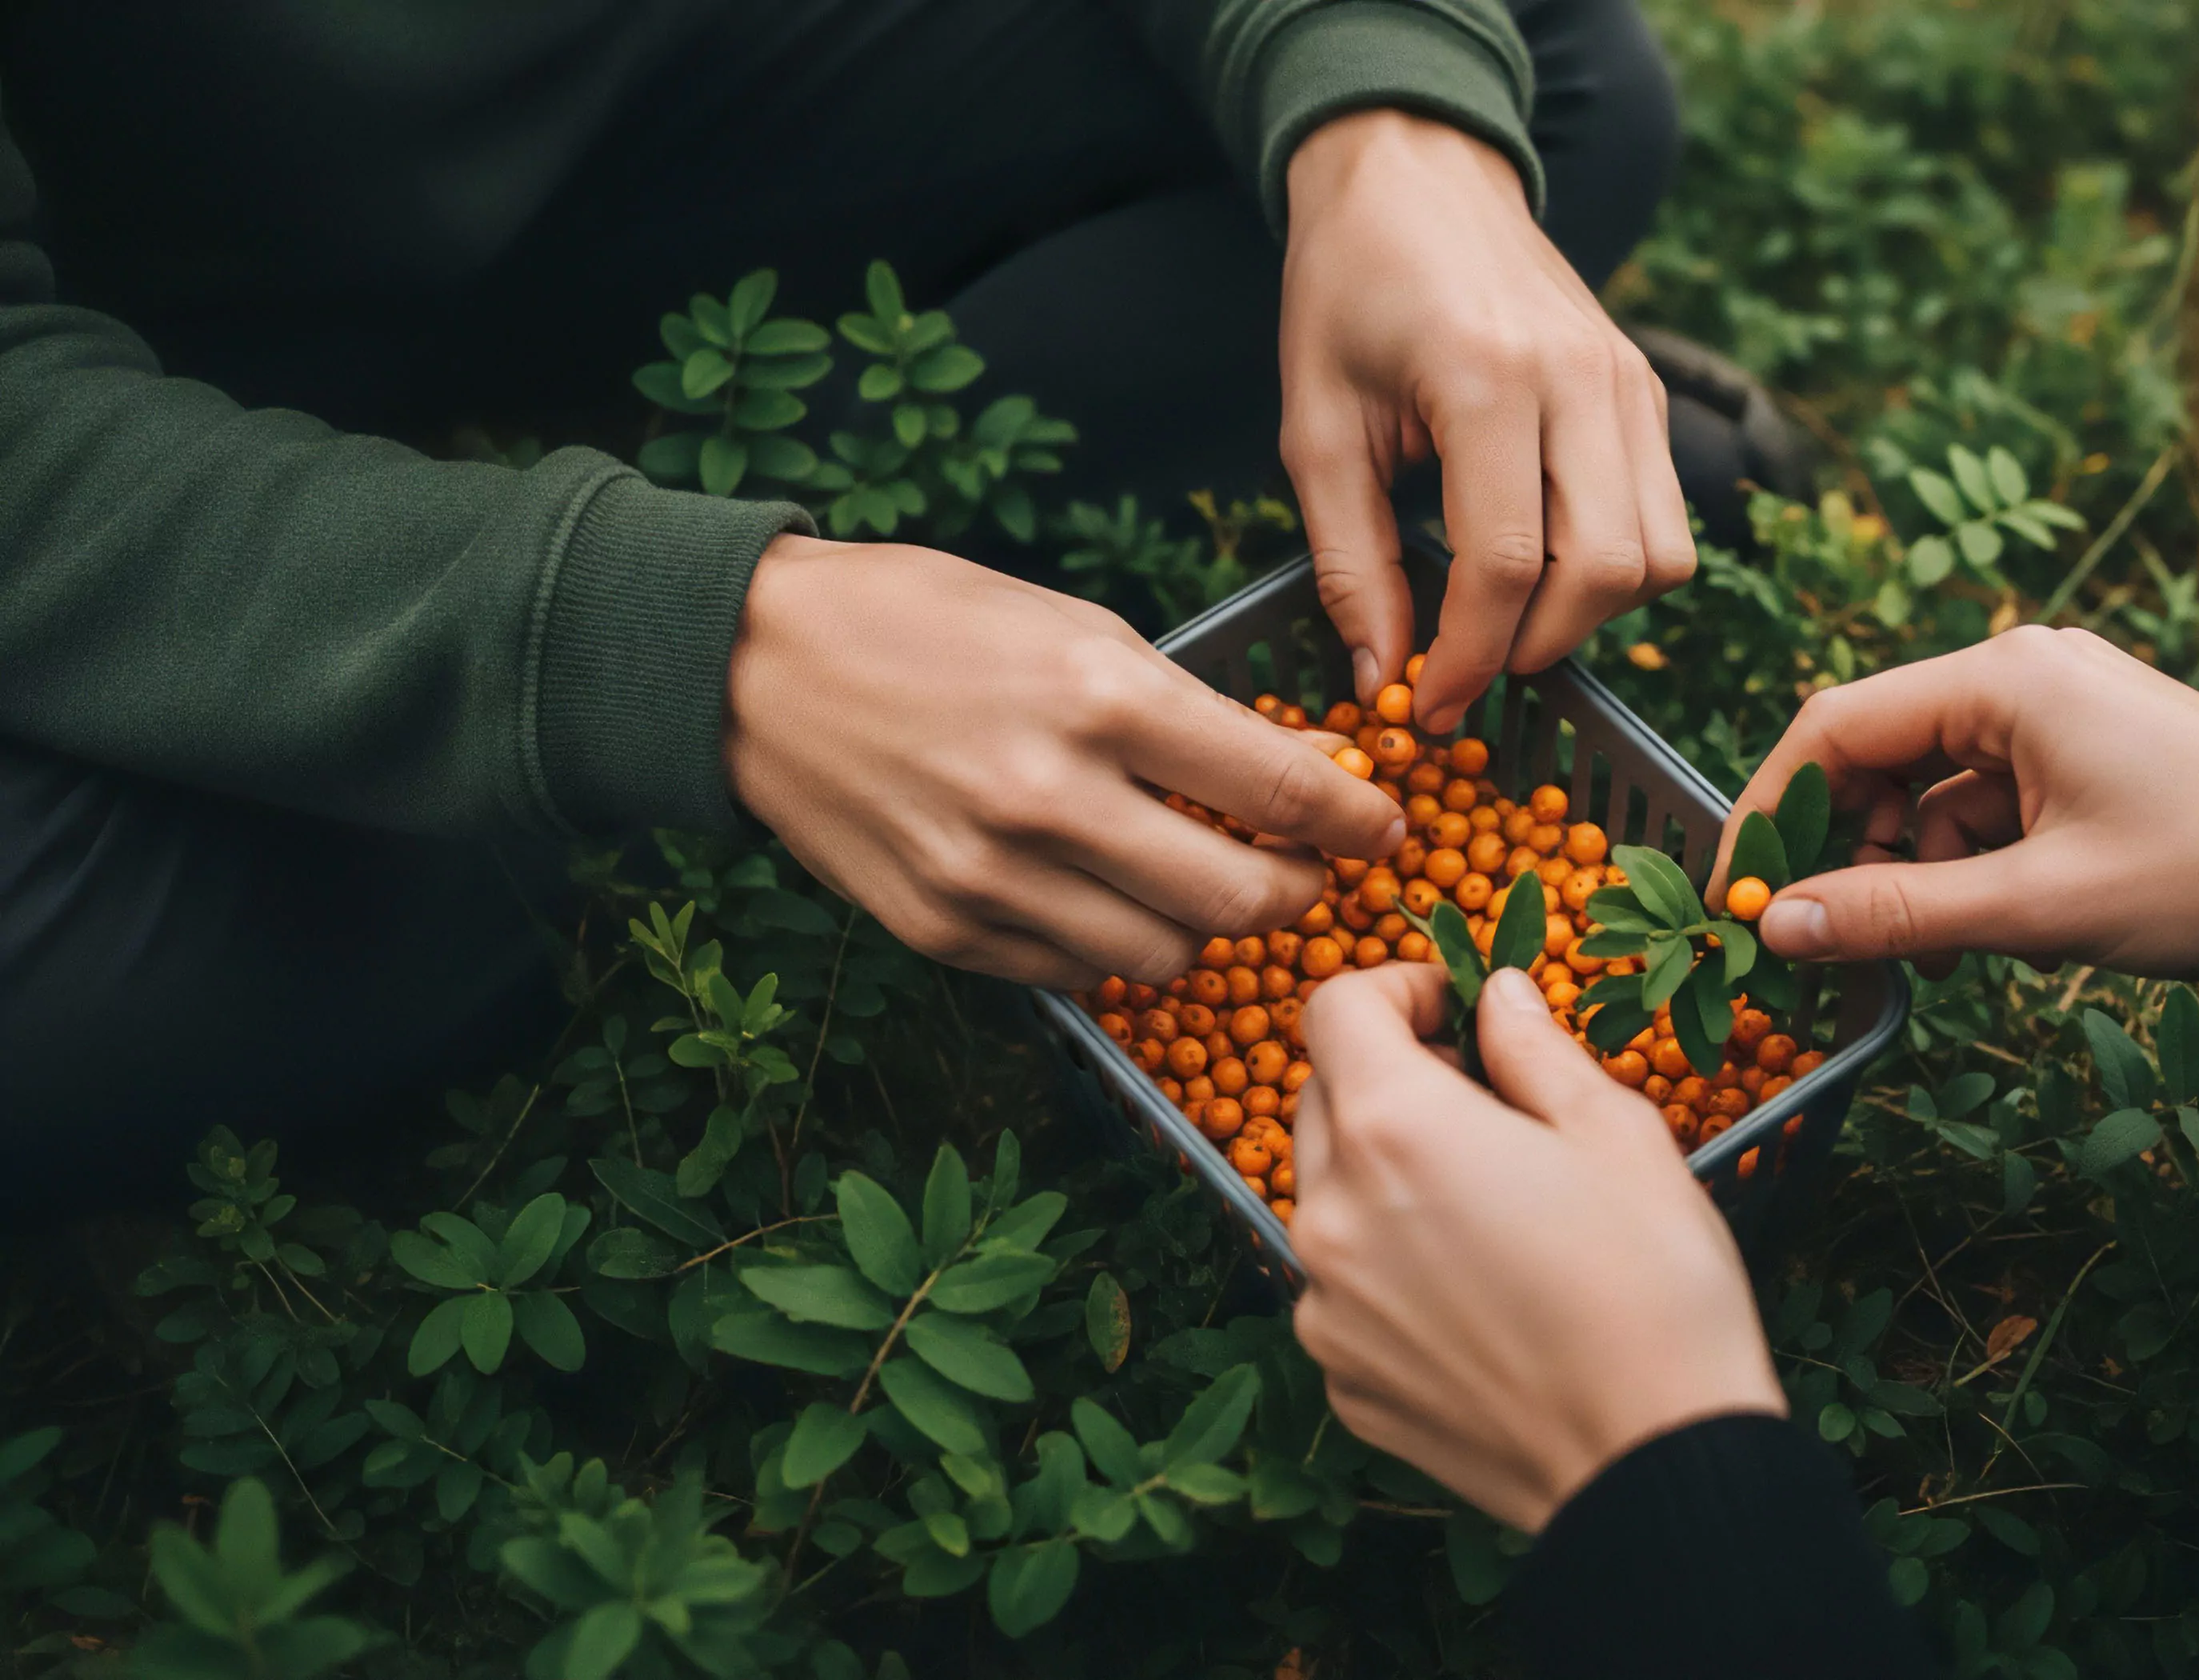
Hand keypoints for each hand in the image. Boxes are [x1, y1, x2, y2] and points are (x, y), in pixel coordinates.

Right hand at [723, 535, 1407, 984]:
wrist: (752, 664)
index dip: (1356, 821)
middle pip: (1239, 899)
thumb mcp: (1075, 626)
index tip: (1381, 829)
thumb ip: (1181, 712)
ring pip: (1164, 957)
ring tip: (1194, 886)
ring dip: (1202, 931)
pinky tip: (1100, 898)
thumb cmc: (924, 622)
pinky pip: (1073, 973)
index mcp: (1101, 696)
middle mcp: (1052, 796)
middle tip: (1304, 876)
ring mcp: (992, 876)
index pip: (1283, 788)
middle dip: (1298, 896)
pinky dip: (1108, 947)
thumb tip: (1294, 775)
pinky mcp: (944, 930)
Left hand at [1281, 110, 1694, 732]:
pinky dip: (1614, 568)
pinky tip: (1543, 566)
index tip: (1428, 707)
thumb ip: (1349, 560)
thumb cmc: (1349, 292)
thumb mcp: (1316, 427)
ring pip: (1659, 556)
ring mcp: (1630, 383)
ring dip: (1588, 616)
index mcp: (1487, 378)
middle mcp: (1581, 379)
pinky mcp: (1649, 390)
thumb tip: (1382, 676)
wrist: (1417, 173)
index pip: (1507, 563)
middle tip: (1467, 668)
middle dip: (1535, 647)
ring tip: (1507, 620)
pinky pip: (1665, 518)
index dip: (1469, 658)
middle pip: (1605, 571)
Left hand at [1291, 963, 1783, 1533]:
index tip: (1454, 1011)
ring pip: (1328, 1198)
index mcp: (1393, 1129)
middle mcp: (1329, 1213)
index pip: (1334, 1008)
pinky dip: (1390, 1269)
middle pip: (1322, 1099)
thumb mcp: (1615, 1133)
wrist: (1652, 1462)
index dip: (1395, 988)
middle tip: (1487, 1106)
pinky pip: (1343, 1290)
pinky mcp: (1341, 1379)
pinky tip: (1479, 1296)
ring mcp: (1325, 1306)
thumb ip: (1533, 1048)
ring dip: (1386, 1178)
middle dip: (1391, 1079)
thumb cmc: (1653, 1286)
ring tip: (1489, 1211)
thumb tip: (1494, 996)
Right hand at [1721, 626, 2198, 978]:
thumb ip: (1900, 914)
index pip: (1835, 725)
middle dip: (1851, 851)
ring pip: (1932, 790)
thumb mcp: (2043, 907)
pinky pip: (1988, 803)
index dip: (1773, 812)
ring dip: (1919, 870)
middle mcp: (2023, 671)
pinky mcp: (2086, 750)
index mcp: (2005, 677)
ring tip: (1950, 950)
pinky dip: (1976, 866)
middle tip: (1842, 942)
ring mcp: (2058, 708)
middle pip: (1878, 755)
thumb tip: (1780, 928)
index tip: (1741, 896)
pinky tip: (2001, 932)